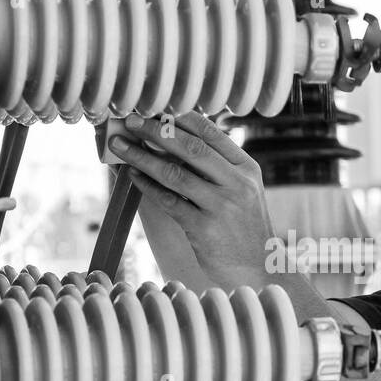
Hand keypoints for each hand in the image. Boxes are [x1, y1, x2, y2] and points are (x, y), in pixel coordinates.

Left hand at [107, 112, 274, 289]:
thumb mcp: (244, 192)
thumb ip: (219, 168)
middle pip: (191, 148)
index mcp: (247, 169)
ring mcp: (221, 206)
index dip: (180, 118)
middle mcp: (236, 184)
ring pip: (174, 173)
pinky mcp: (204, 229)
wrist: (259, 270)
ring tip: (121, 146)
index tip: (155, 110)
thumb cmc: (244, 229)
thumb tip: (174, 141)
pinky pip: (168, 200)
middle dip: (156, 131)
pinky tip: (132, 176)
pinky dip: (147, 185)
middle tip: (132, 121)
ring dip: (142, 157)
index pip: (212, 132)